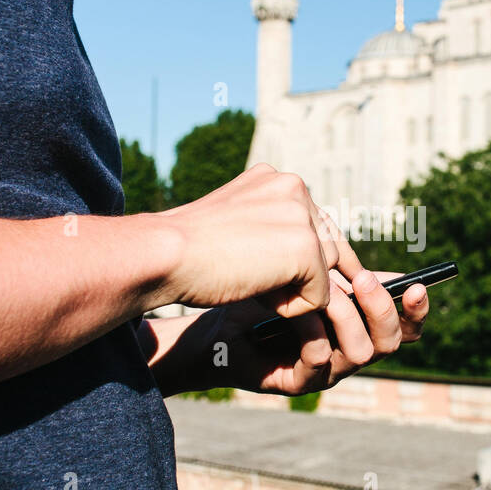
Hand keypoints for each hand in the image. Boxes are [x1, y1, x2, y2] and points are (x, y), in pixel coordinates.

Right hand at [157, 163, 358, 318]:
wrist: (163, 254)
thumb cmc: (188, 252)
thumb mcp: (237, 226)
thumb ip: (270, 230)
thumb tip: (310, 261)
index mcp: (277, 180)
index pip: (315, 225)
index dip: (304, 259)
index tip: (287, 278)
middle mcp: (295, 187)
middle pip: (328, 248)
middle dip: (302, 276)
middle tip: (255, 282)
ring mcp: (303, 215)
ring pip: (326, 273)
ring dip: (296, 291)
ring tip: (251, 286)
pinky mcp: (306, 246)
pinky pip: (320, 297)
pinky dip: (292, 309)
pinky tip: (256, 296)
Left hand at [168, 268, 429, 396]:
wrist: (214, 321)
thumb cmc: (261, 293)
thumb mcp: (304, 272)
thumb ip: (338, 265)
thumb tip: (366, 249)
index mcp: (360, 325)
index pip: (405, 324)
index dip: (417, 309)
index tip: (418, 285)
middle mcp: (349, 350)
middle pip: (391, 341)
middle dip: (384, 309)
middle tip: (365, 281)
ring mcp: (326, 369)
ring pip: (363, 353)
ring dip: (350, 319)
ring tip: (329, 292)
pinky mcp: (297, 382)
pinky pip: (320, 364)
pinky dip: (314, 337)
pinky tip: (300, 314)